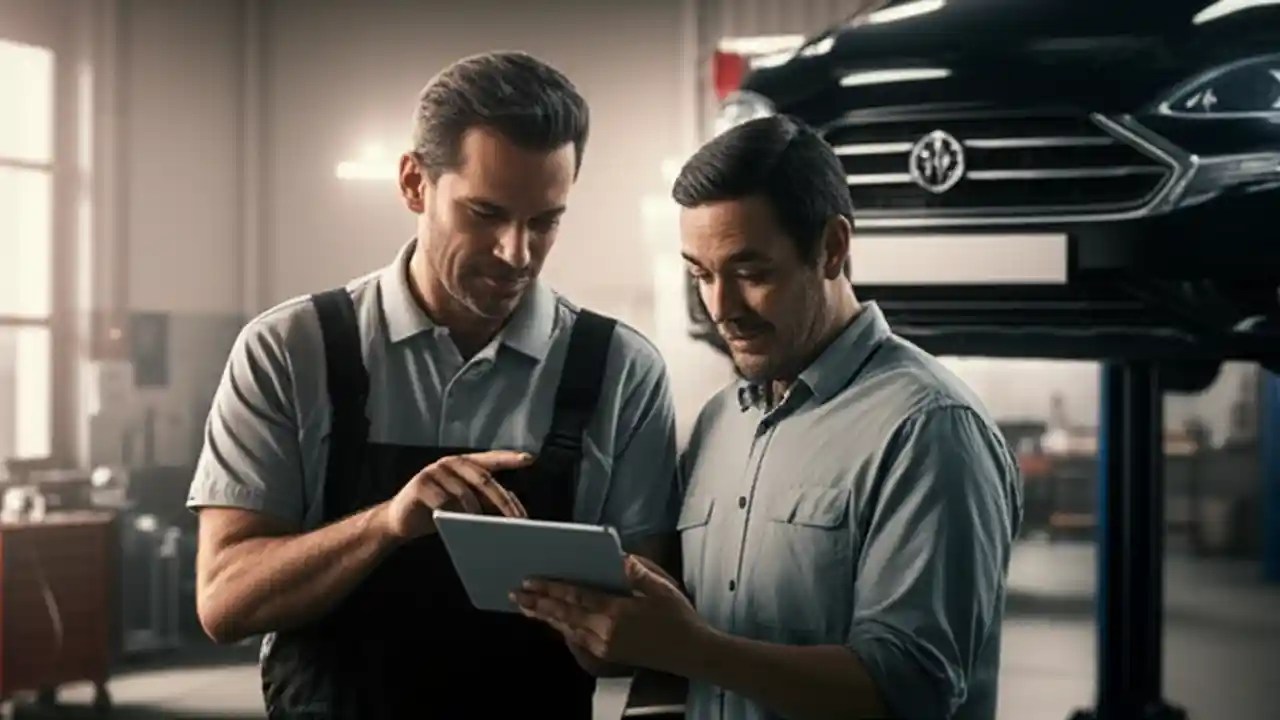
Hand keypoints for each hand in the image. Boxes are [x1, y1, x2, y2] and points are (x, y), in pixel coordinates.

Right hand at [382, 450, 532, 539]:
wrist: (400, 521)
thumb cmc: (437, 511)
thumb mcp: (465, 505)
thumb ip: (485, 501)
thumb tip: (514, 512)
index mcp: (464, 464)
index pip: (491, 459)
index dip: (509, 458)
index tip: (529, 459)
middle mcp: (450, 463)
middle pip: (484, 479)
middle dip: (503, 501)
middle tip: (517, 519)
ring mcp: (434, 471)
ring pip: (464, 491)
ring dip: (478, 512)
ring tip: (487, 529)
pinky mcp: (420, 485)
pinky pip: (443, 500)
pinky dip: (454, 514)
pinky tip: (459, 524)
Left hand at [513, 555, 704, 671]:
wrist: (691, 653)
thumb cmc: (679, 619)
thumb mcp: (662, 590)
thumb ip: (639, 573)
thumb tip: (620, 557)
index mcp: (616, 613)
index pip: (576, 597)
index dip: (552, 588)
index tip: (531, 580)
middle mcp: (605, 632)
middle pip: (564, 615)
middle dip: (538, 604)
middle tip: (516, 593)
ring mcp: (604, 646)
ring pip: (567, 629)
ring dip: (545, 617)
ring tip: (525, 607)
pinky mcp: (608, 654)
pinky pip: (577, 638)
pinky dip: (561, 628)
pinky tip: (553, 622)